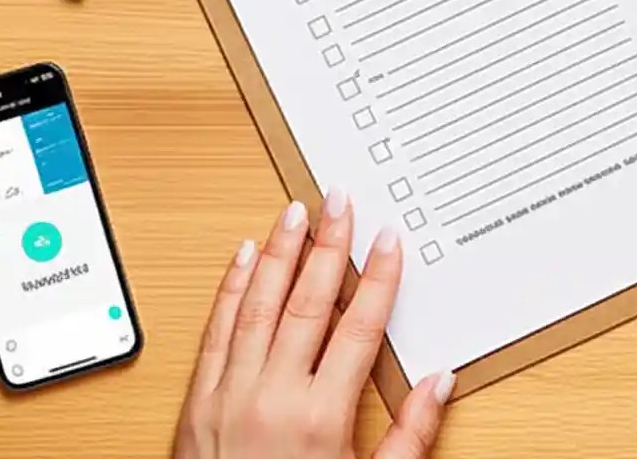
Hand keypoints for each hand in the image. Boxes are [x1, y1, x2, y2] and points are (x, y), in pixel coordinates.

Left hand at [174, 188, 453, 458]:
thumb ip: (411, 436)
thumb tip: (440, 382)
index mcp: (321, 418)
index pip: (358, 328)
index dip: (378, 278)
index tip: (389, 241)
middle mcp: (272, 397)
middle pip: (307, 302)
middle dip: (327, 245)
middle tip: (338, 201)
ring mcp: (228, 396)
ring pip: (256, 305)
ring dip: (277, 253)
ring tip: (293, 212)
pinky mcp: (196, 403)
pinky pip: (215, 331)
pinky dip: (229, 290)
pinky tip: (242, 258)